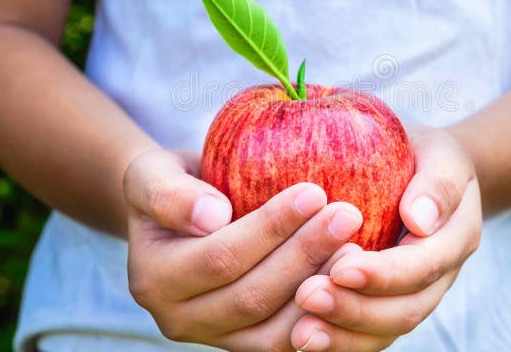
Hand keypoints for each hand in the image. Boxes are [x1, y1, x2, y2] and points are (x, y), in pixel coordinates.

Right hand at [123, 148, 364, 350]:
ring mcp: (213, 338)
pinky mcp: (244, 344)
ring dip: (320, 289)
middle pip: (251, 297)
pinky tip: (351, 279)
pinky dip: (322, 316)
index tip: (314, 192)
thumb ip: (171, 195)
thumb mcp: (153, 175)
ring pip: (273, 331)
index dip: (270, 229)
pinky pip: (287, 341)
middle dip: (304, 255)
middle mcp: (178, 318)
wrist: (176, 216)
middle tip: (347, 215)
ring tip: (357, 248)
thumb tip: (213, 217)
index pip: (220, 257)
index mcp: (155, 278)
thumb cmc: (171, 185)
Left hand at [291, 125, 481, 350]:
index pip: (423, 267)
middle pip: (404, 310)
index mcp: (455, 238)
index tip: (340, 269)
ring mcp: (414, 295)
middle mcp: (438, 277)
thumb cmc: (424, 155)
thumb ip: (437, 184)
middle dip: (355, 309)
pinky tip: (302, 337)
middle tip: (307, 296)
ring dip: (342, 335)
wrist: (427, 173)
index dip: (383, 274)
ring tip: (301, 332)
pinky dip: (338, 340)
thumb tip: (419, 219)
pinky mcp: (387, 304)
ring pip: (385, 331)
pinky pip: (367, 335)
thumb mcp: (441, 154)